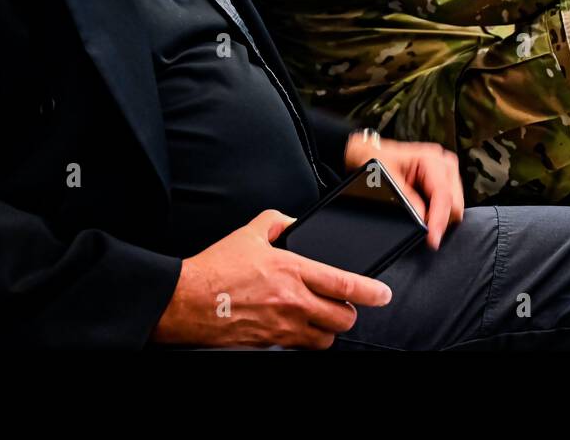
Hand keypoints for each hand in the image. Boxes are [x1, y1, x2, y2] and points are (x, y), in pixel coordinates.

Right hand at [152, 210, 392, 348]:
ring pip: (325, 339)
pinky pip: (301, 347)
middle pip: (342, 319)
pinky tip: (297, 326)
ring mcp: (282, 327)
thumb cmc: (215, 268)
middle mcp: (292, 301)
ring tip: (320, 316)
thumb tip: (294, 223)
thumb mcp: (250, 232)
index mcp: (292, 270)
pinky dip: (306, 339)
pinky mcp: (269, 343)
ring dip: (328, 329)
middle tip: (343, 303)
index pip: (345, 284)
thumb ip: (278, 222)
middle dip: (349, 312)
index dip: (372, 292)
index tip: (383, 294)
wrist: (186, 301)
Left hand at [345, 133, 463, 248]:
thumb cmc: (378, 158)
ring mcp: (446, 173)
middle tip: (425, 231)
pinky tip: (425, 213)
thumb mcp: (387, 177)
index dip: (440, 219)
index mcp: (431, 158)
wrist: (372, 153)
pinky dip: (438, 213)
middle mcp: (443, 163)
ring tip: (421, 218)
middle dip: (441, 220)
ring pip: (455, 206)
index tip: (434, 238)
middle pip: (455, 203)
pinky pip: (449, 204)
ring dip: (440, 217)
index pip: (444, 194)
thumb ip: (406, 197)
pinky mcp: (444, 181)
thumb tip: (421, 216)